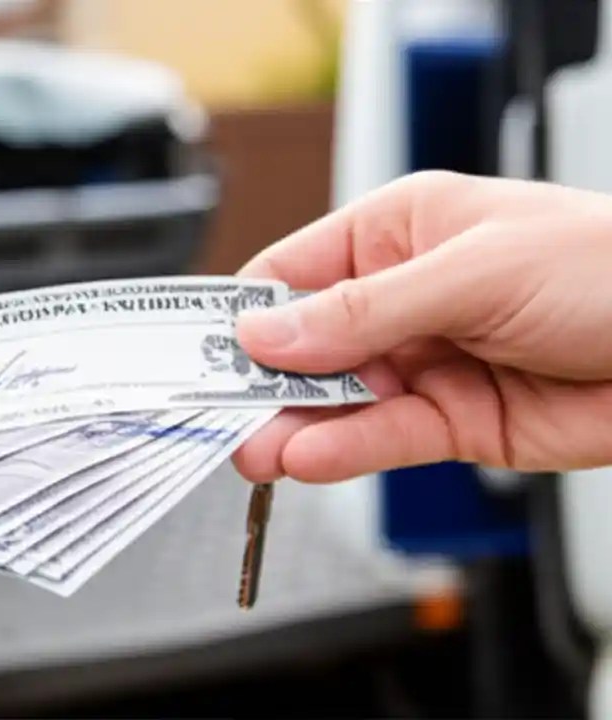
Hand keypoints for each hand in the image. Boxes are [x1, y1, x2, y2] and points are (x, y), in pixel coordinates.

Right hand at [232, 171, 611, 482]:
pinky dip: (345, 451)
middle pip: (306, 346)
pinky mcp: (454, 422)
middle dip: (262, 381)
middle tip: (218, 413)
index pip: (295, 273)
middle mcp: (403, 299)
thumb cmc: (611, 267)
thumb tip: (266, 331)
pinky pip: (384, 438)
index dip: (244, 313)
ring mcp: (426, 363)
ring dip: (295, 426)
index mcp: (399, 232)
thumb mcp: (471, 273)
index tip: (198, 350)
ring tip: (253, 450)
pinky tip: (309, 457)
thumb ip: (362, 312)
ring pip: (338, 400)